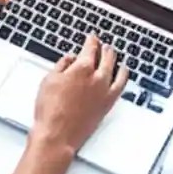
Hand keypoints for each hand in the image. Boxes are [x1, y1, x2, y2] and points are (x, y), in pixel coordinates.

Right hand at [31, 36, 126, 154]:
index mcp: (82, 68)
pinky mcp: (109, 103)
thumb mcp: (49, 80)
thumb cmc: (51, 111)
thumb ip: (62, 65)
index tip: (92, 37)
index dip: (91, 40)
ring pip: (115, 67)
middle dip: (103, 48)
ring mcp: (105, 90)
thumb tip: (70, 58)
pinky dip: (123, 75)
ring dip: (113, 58)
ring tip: (112, 53)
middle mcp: (97, 77)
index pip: (90, 48)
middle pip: (105, 56)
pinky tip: (123, 71)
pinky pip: (121, 84)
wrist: (57, 135)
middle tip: (102, 45)